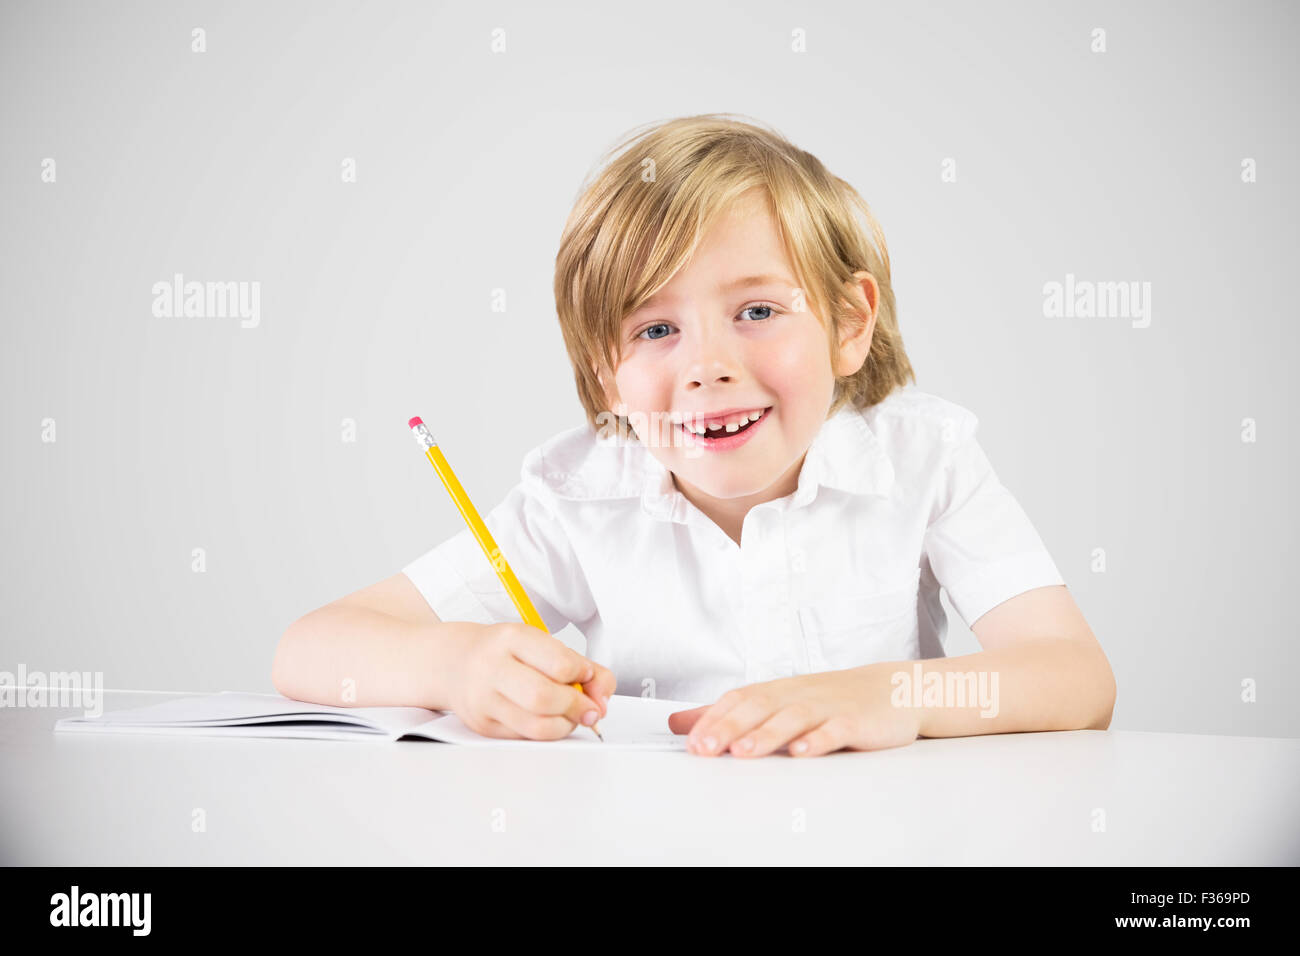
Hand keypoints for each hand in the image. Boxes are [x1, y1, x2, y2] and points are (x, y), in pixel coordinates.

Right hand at [446, 622, 615, 739]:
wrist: (452, 662)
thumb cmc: (502, 652)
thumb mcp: (539, 643)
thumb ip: (580, 664)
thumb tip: (603, 695)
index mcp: (511, 638)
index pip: (559, 663)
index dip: (584, 675)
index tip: (588, 677)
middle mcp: (492, 668)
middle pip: (545, 697)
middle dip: (577, 707)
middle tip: (588, 708)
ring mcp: (483, 700)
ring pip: (537, 725)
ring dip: (565, 725)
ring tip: (570, 716)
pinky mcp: (482, 725)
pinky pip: (526, 737)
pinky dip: (547, 732)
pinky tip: (549, 720)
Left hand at [667, 665, 920, 757]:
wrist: (891, 689)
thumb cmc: (829, 698)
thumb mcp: (776, 701)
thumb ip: (728, 714)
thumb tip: (679, 723)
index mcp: (776, 691)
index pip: (738, 700)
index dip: (714, 720)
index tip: (691, 742)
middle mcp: (797, 695)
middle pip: (759, 707)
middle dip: (729, 728)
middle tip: (705, 748)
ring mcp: (826, 706)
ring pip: (793, 717)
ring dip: (767, 735)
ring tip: (744, 753)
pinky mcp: (854, 721)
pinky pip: (835, 729)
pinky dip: (818, 740)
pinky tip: (802, 752)